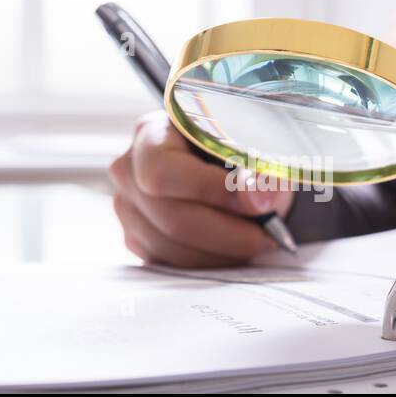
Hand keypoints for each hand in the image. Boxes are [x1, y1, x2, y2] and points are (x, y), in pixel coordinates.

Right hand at [108, 113, 294, 267]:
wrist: (232, 170)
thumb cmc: (239, 154)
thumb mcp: (256, 150)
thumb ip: (260, 170)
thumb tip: (257, 199)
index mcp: (152, 133)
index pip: (162, 170)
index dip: (209, 191)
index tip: (256, 204)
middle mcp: (129, 169)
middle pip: (168, 216)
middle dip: (226, 232)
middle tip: (267, 234)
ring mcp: (128, 207)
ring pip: (170, 247)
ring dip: (221, 251)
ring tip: (255, 240)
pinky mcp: (136, 238)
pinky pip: (169, 263)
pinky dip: (209, 261)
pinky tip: (233, 247)